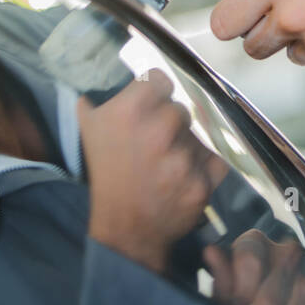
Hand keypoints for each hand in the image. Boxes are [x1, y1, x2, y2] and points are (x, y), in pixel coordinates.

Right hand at [78, 70, 227, 273]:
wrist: (124, 228)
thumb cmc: (106, 174)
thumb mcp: (89, 129)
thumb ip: (96, 98)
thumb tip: (102, 76)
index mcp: (131, 110)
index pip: (161, 80)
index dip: (156, 93)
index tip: (151, 106)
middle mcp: (159, 129)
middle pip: (180, 109)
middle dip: (170, 124)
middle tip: (155, 144)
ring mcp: (183, 158)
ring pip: (197, 135)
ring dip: (186, 146)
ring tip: (166, 165)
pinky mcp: (202, 182)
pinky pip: (215, 160)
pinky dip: (204, 167)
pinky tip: (183, 177)